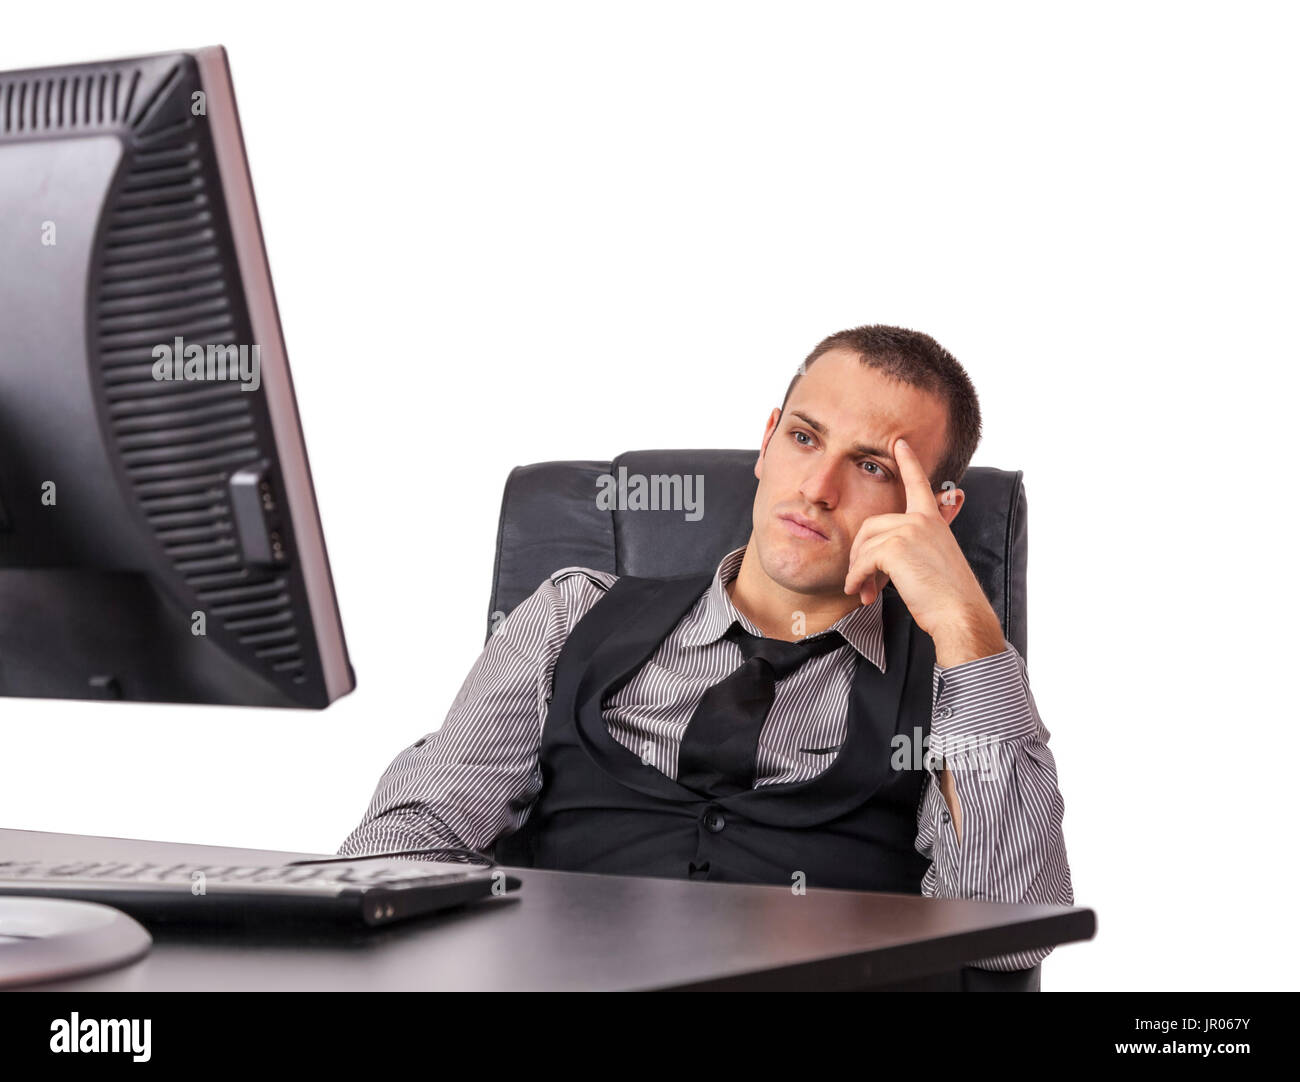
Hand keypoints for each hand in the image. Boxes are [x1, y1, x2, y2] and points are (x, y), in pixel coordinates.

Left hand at [843, 437, 1005, 665]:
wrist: (960, 614)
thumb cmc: (947, 597)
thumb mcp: (933, 562)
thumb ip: (913, 548)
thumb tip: (878, 556)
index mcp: (933, 521)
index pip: (918, 484)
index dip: (908, 462)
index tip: (899, 443)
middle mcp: (922, 520)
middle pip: (871, 525)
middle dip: (859, 554)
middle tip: (862, 580)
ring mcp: (910, 530)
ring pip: (865, 544)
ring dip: (858, 571)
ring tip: (862, 591)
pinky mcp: (897, 547)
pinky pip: (863, 560)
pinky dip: (856, 578)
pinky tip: (860, 591)